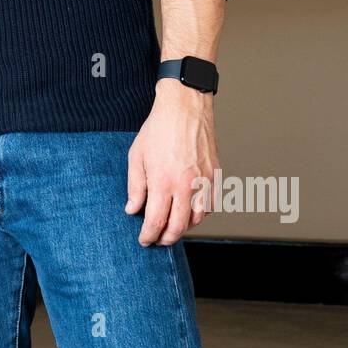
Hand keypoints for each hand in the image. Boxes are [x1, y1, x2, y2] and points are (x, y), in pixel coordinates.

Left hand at [125, 78, 218, 246]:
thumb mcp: (137, 156)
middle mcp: (186, 184)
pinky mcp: (215, 174)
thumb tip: (132, 210)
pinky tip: (190, 213)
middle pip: (178, 227)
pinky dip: (201, 215)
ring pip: (197, 219)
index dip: (149, 235)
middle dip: (166, 239)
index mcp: (163, 180)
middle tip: (158, 240)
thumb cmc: (158, 129)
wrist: (184, 107)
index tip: (144, 240)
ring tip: (172, 227)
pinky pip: (211, 205)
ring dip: (184, 228)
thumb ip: (135, 187)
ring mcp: (203, 180)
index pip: (156, 221)